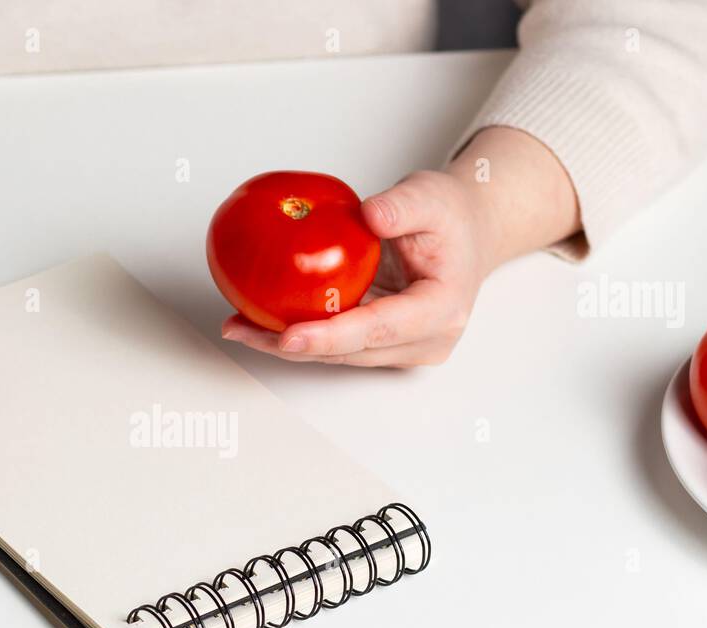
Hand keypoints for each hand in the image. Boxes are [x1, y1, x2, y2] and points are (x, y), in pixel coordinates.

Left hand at [222, 127, 580, 367]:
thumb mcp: (433, 195)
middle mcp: (423, 341)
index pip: (378, 329)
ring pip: (337, 354)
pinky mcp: (382, 344)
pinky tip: (257, 319)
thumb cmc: (452, 215)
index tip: (289, 335)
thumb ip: (403, 205)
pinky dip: (299, 331)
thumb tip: (368, 216)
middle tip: (240, 330)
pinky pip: (335, 341)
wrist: (469, 231)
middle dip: (291, 346)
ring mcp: (402, 348)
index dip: (330, 336)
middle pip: (348, 352)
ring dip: (286, 344)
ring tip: (237, 327)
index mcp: (440, 311)